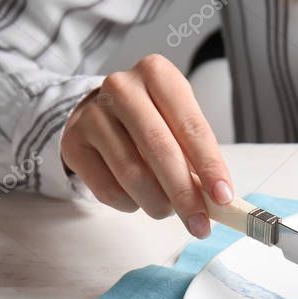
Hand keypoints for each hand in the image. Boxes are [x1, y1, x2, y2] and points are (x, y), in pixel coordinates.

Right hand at [60, 54, 232, 237]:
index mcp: (157, 74)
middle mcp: (122, 88)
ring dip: (158, 203)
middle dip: (185, 194)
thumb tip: (217, 200)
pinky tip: (138, 199)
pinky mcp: (73, 143)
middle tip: (200, 224)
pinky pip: (107, 188)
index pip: (191, 127)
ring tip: (169, 210)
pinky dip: (130, 204)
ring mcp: (92, 114)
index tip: (223, 197)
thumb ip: (198, 155)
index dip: (210, 166)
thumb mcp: (178, 121)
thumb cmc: (152, 118)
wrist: (99, 109)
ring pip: (133, 174)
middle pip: (160, 150)